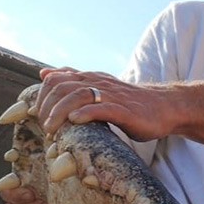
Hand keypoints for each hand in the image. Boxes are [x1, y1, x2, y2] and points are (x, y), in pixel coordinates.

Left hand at [35, 67, 172, 140]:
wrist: (164, 106)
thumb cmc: (129, 102)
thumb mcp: (98, 87)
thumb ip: (72, 81)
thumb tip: (45, 73)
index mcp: (90, 78)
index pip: (55, 79)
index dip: (41, 98)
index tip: (38, 117)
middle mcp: (98, 83)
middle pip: (61, 87)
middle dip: (47, 108)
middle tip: (45, 128)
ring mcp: (111, 96)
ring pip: (77, 96)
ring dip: (60, 113)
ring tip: (52, 130)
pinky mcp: (124, 110)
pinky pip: (102, 108)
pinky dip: (85, 113)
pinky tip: (75, 121)